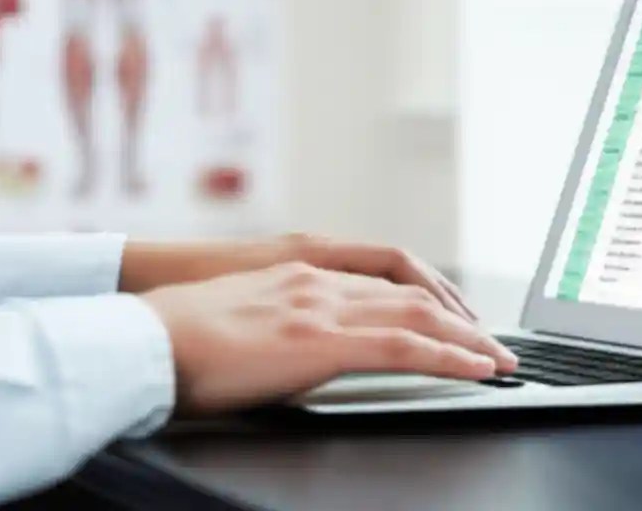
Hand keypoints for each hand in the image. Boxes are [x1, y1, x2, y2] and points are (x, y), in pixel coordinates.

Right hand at [140, 263, 517, 411]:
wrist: (142, 339)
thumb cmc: (173, 339)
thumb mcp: (237, 319)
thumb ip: (275, 324)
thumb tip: (291, 350)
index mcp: (297, 272)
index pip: (381, 278)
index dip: (424, 298)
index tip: (449, 320)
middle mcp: (318, 280)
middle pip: (409, 290)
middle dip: (457, 317)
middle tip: (489, 342)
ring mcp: (322, 305)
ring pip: (418, 313)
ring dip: (466, 337)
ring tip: (498, 360)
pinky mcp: (322, 338)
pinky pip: (405, 344)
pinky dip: (450, 356)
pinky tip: (475, 370)